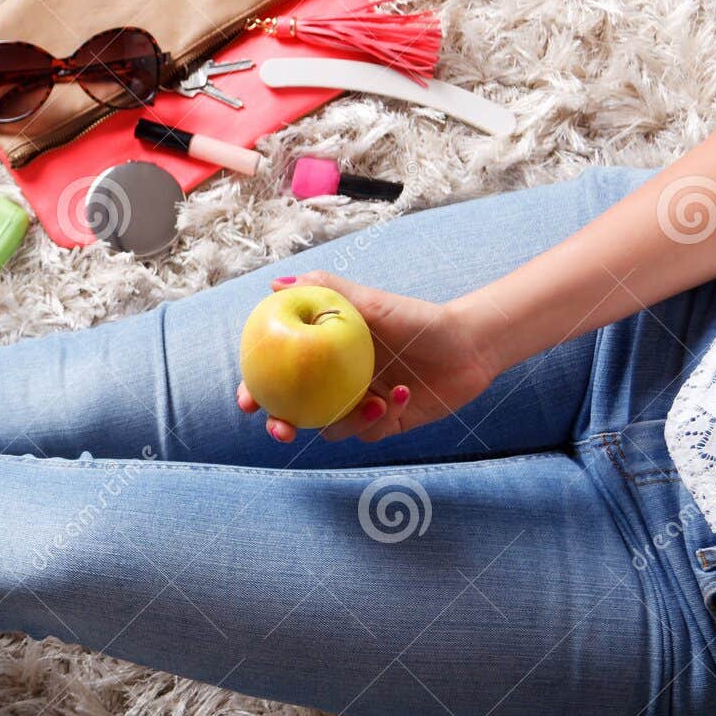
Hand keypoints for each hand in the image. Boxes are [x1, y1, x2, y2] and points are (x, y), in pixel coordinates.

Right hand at [236, 271, 499, 443]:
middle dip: (282, 426)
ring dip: (347, 420)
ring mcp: (357, 406)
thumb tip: (276, 284)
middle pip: (294, 413)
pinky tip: (401, 393)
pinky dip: (384, 415)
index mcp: (322, 358)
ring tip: (374, 399)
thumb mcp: (371, 302)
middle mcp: (334, 385)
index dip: (256, 390)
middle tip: (282, 429)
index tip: (248, 399)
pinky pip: (370, 431)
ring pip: (332, 429)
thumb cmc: (416, 318)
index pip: (277, 377)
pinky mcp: (384, 423)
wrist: (467, 344)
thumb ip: (325, 291)